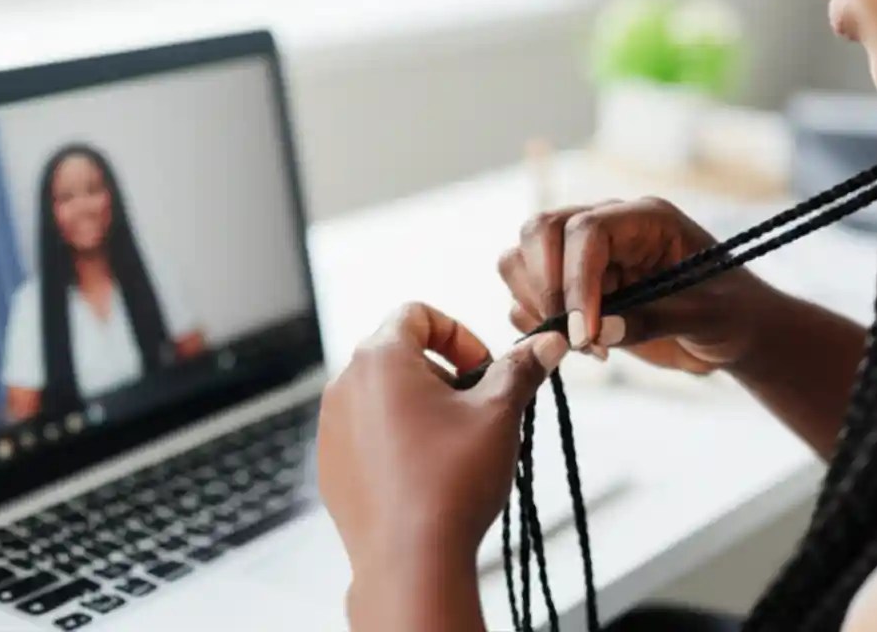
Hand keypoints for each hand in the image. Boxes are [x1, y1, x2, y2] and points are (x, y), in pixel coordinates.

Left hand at [317, 303, 568, 631]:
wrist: (410, 561)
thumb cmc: (453, 481)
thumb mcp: (500, 415)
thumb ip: (521, 369)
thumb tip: (546, 343)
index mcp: (380, 358)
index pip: (417, 313)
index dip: (459, 334)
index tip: (484, 370)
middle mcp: (344, 385)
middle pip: (399, 355)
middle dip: (445, 374)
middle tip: (478, 411)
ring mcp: (331, 427)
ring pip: (383, 396)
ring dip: (422, 408)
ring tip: (457, 446)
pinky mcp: (330, 465)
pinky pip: (366, 435)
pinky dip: (398, 441)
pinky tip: (428, 475)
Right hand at [499, 197, 767, 373]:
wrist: (733, 333)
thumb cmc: (732, 314)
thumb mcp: (707, 317)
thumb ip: (655, 319)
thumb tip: (600, 330)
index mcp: (645, 219)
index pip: (586, 229)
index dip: (577, 280)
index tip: (587, 332)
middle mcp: (606, 227)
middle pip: (539, 230)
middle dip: (543, 285)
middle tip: (572, 336)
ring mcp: (583, 256)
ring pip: (521, 258)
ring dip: (535, 305)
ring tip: (582, 344)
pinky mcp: (571, 287)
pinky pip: (525, 294)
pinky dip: (535, 323)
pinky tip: (580, 347)